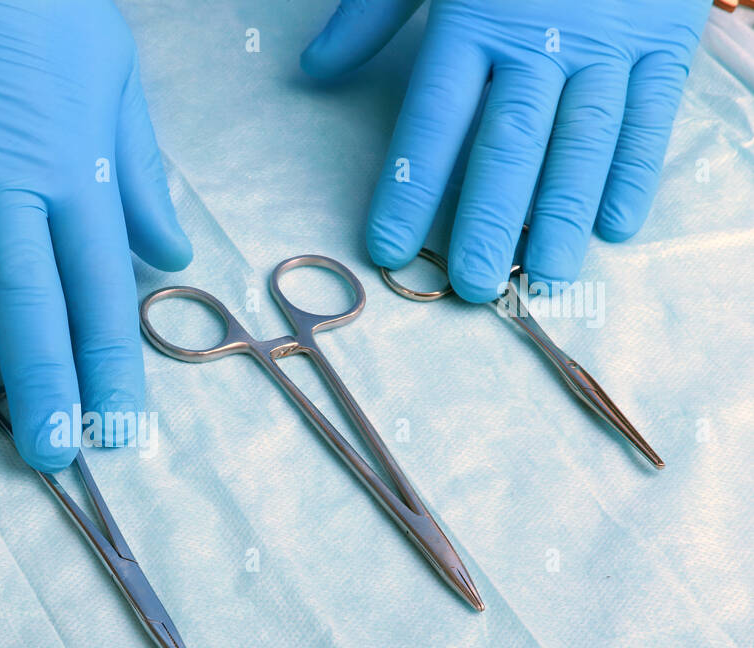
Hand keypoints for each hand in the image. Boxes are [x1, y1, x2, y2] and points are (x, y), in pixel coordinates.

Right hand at [0, 0, 190, 470]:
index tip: (114, 430)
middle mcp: (3, 172)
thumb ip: (138, 170)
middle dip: (39, 386)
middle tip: (44, 459)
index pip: (98, 286)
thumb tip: (172, 254)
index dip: (107, 365)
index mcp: (73, 163)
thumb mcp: (114, 73)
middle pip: (25, 298)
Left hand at [301, 0, 710, 300]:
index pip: (433, 119)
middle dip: (492, 220)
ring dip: (565, 213)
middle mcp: (541, 35)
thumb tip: (313, 71)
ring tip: (548, 276)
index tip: (388, 248)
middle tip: (476, 287)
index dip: (409, 187)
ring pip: (585, 137)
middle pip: (511, 142)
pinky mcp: (666, 35)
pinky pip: (652, 111)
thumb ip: (371, 15)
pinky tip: (617, 225)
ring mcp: (610, 36)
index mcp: (473, 16)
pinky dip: (637, 169)